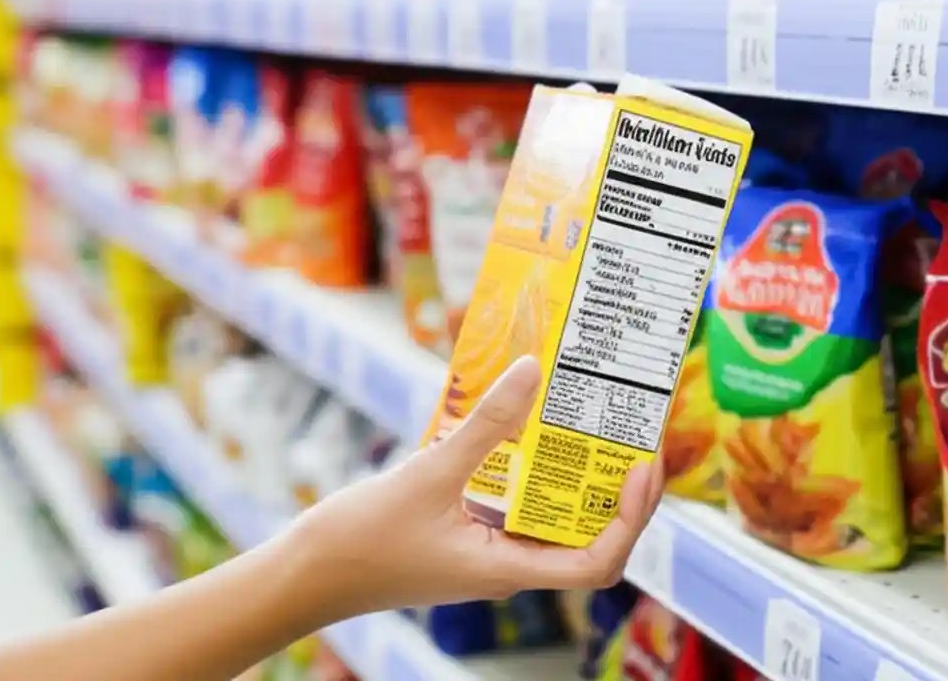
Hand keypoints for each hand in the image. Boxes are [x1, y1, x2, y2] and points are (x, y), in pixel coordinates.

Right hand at [288, 355, 665, 617]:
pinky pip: (513, 507)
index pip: (597, 564)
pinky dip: (528, 472)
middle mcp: (507, 567)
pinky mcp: (466, 537)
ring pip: (550, 520)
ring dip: (573, 478)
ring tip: (585, 423)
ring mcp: (487, 553)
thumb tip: (531, 372)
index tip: (639, 467)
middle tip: (629, 434)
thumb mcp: (428, 473)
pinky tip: (522, 430)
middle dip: (613, 490)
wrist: (308, 574)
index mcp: (507, 570)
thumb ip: (485, 425)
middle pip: (586, 539)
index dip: (630, 519)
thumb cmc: (361, 540)